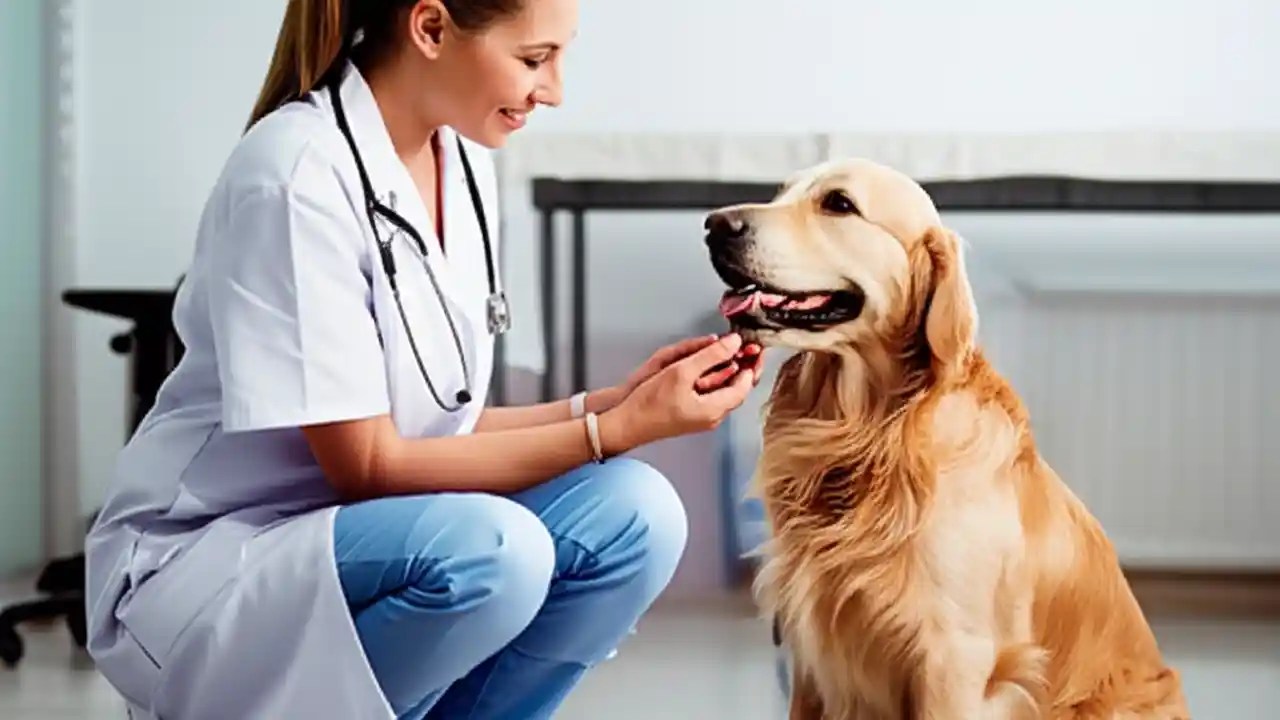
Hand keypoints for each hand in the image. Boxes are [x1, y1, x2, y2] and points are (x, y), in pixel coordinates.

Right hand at [599, 333, 756, 452]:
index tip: (755, 347)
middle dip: (743, 366)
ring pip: (724, 391)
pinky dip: (714, 378)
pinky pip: (711, 395)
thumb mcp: (682, 372)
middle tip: (746, 347)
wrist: (627, 423)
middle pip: (737, 389)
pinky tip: (707, 367)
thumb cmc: (649, 403)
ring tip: (728, 352)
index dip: (752, 364)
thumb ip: (711, 355)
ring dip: (728, 371)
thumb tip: (734, 342)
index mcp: (714, 410)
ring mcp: (702, 418)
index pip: (745, 385)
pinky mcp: (692, 415)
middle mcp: (712, 417)